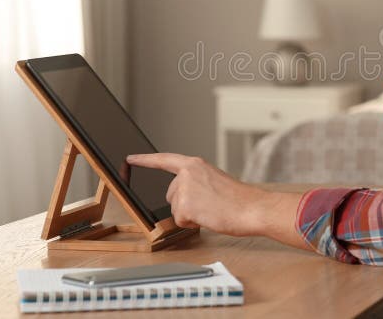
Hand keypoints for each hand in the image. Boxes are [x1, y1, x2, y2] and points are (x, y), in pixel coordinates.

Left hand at [126, 153, 309, 250]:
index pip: (164, 160)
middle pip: (170, 194)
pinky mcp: (185, 205)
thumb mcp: (214, 181)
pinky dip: (193, 223)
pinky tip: (208, 217)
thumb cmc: (238, 199)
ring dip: (190, 214)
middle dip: (184, 204)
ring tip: (211, 210)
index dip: (145, 160)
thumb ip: (195, 183)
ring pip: (175, 209)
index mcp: (195, 165)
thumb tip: (183, 198)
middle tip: (208, 205)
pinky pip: (180, 221)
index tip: (131, 158)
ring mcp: (185, 189)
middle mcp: (187, 173)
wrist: (252, 208)